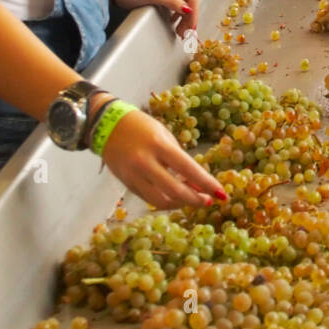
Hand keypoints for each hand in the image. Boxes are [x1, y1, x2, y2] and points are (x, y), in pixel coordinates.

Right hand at [101, 108, 226, 209]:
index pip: (188, 169)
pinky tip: (176, 198)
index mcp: (159, 145)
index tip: (221, 194)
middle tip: (209, 201)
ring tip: (193, 199)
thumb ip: (179, 159)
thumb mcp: (164, 136)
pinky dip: (166, 201)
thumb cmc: (141, 127)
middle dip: (195, 199)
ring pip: (161, 201)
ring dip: (181, 204)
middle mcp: (145, 162)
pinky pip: (149, 200)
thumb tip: (198, 183)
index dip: (206, 183)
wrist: (107, 125)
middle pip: (175, 191)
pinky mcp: (126, 184)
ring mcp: (133, 175)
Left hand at [114, 0, 197, 40]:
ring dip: (184, 20)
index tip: (191, 27)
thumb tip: (188, 9)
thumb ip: (172, 2)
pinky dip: (177, 18)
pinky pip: (176, 8)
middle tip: (186, 34)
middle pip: (189, 3)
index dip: (193, 13)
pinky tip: (174, 24)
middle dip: (189, 19)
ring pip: (184, 7)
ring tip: (181, 32)